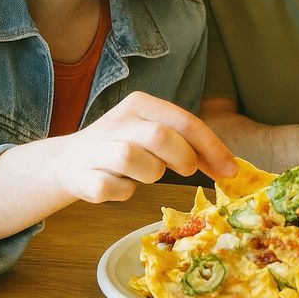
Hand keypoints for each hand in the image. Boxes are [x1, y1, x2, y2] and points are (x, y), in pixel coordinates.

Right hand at [53, 92, 235, 202]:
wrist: (68, 162)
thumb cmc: (124, 148)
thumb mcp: (155, 135)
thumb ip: (187, 143)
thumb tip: (228, 165)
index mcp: (140, 104)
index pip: (184, 121)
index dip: (212, 147)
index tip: (230, 169)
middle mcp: (117, 120)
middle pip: (161, 136)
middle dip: (183, 158)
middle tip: (188, 170)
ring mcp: (97, 147)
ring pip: (134, 159)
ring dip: (150, 174)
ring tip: (144, 174)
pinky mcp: (83, 176)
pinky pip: (114, 189)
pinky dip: (123, 193)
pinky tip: (119, 186)